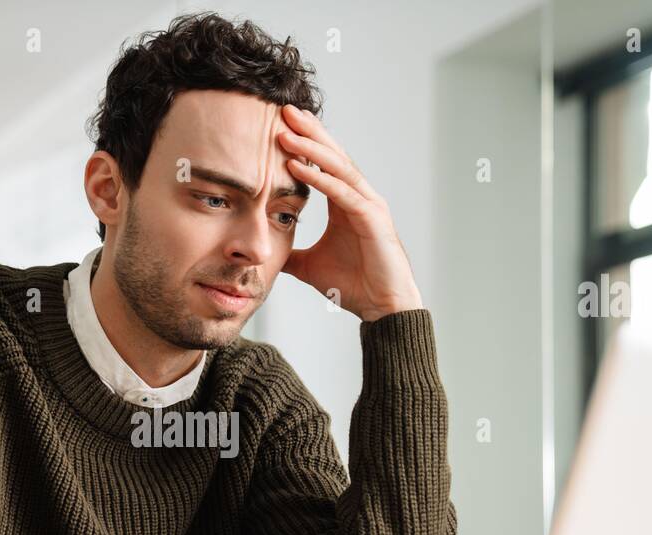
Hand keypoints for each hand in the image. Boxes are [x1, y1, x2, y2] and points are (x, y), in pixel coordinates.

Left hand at [277, 104, 422, 321]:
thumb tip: (269, 252)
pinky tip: (297, 165)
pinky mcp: (372, 218)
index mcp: (346, 203)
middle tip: (283, 109)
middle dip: (308, 131)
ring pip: (336, 167)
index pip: (323, 164)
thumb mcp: (310, 267)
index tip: (279, 125)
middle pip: (331, 155)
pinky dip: (318, 177)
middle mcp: (359, 197)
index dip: (304, 143)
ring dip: (309, 148)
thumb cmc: (355, 285)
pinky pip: (341, 192)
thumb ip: (292, 254)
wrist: (382, 308)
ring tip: (285, 130)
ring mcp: (368, 204)